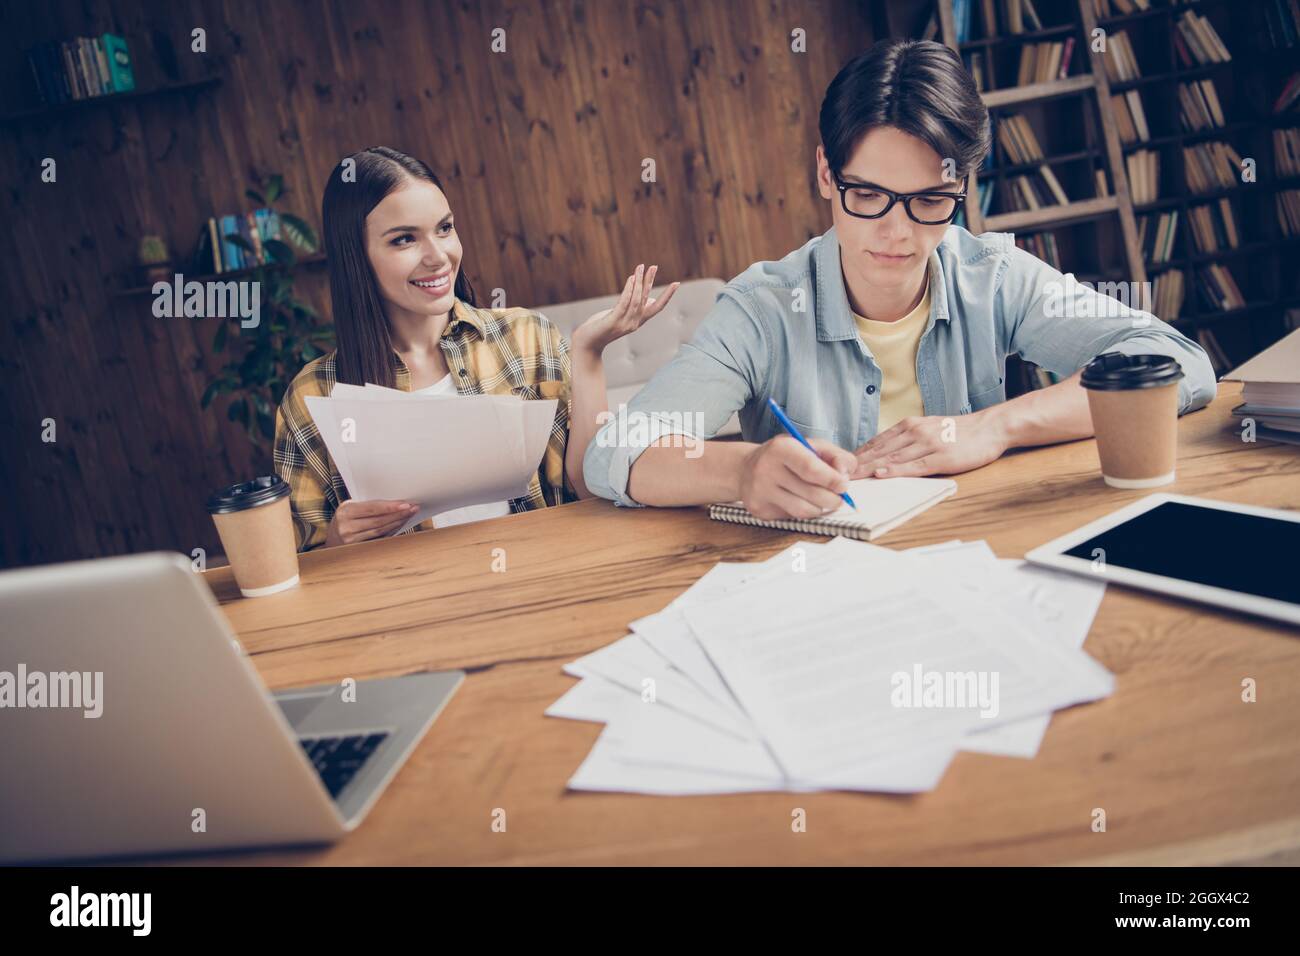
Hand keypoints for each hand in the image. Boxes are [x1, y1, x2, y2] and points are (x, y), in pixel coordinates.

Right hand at [325, 499, 419, 546]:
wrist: (332, 537)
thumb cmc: (346, 517)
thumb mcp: (351, 507)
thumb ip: (367, 506)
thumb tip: (395, 501)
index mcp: (345, 511)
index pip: (372, 508)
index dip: (390, 507)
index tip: (406, 504)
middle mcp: (346, 527)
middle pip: (379, 521)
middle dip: (398, 514)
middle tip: (413, 508)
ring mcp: (351, 540)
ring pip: (380, 531)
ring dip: (398, 523)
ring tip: (410, 515)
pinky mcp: (358, 549)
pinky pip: (379, 539)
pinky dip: (392, 531)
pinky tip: (400, 524)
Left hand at [572, 264, 679, 356]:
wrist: (587, 344)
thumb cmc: (601, 328)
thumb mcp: (620, 316)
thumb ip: (633, 308)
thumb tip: (650, 299)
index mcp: (637, 321)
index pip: (657, 308)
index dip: (667, 296)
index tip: (677, 283)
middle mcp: (634, 323)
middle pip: (646, 299)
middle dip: (650, 282)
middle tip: (654, 266)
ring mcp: (624, 323)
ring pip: (636, 300)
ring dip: (639, 282)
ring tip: (640, 267)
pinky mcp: (613, 322)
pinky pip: (624, 303)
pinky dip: (629, 290)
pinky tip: (631, 278)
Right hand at [738, 435, 855, 519]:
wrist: (744, 469)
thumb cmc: (784, 456)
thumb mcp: (809, 445)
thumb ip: (834, 455)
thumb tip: (845, 475)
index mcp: (781, 448)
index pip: (811, 469)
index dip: (832, 480)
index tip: (843, 485)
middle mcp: (767, 469)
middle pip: (812, 493)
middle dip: (833, 499)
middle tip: (838, 497)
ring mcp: (761, 492)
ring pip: (804, 511)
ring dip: (819, 508)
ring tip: (821, 500)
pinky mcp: (759, 510)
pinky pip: (792, 517)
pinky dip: (802, 511)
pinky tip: (798, 500)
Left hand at [852, 410, 1009, 478]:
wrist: (990, 428)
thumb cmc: (959, 432)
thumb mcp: (928, 428)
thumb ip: (906, 438)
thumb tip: (883, 453)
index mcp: (909, 425)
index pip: (876, 442)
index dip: (857, 455)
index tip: (839, 465)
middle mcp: (914, 432)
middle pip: (879, 450)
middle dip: (856, 464)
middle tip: (836, 474)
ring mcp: (927, 444)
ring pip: (892, 457)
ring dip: (869, 468)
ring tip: (851, 478)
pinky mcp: (941, 457)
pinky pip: (913, 465)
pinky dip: (895, 470)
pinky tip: (881, 474)